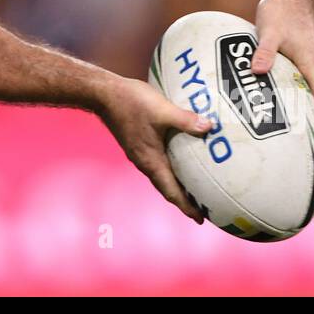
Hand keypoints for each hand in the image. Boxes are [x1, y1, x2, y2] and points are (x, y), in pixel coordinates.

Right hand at [96, 76, 212, 223]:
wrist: (103, 94)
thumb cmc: (130, 102)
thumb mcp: (162, 110)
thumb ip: (186, 120)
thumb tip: (210, 127)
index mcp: (151, 161)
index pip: (171, 192)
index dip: (186, 207)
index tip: (201, 219)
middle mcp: (144, 162)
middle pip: (167, 188)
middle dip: (185, 199)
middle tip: (204, 206)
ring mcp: (139, 153)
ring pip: (161, 176)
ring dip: (177, 184)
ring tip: (194, 186)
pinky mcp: (137, 144)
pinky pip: (157, 163)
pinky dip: (170, 169)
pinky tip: (179, 160)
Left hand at [251, 0, 313, 143]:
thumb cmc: (281, 12)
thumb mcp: (269, 32)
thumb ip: (264, 52)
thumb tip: (256, 71)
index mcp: (313, 66)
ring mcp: (310, 63)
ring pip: (313, 93)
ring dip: (311, 113)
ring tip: (302, 136)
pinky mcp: (302, 58)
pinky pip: (304, 84)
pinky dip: (301, 98)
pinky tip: (287, 107)